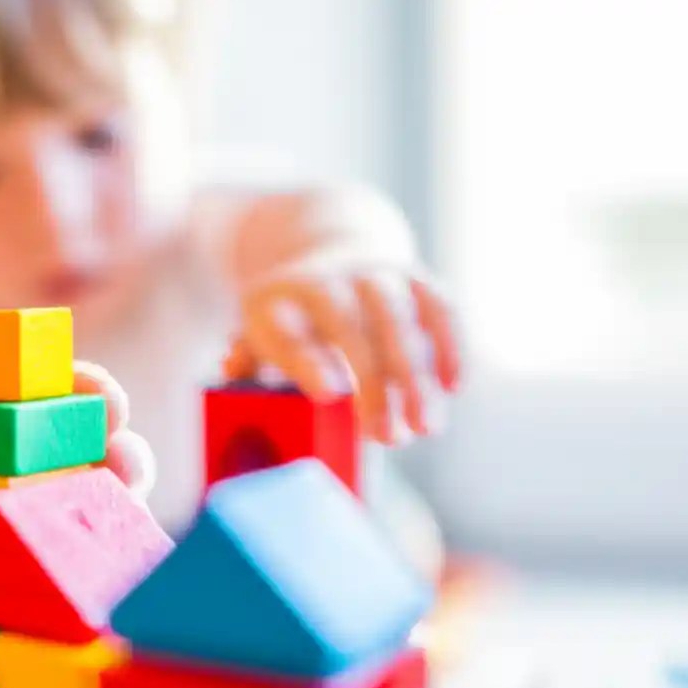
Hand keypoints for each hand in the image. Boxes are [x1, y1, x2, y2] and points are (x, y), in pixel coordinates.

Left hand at [225, 257, 460, 444]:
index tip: (328, 393)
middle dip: (373, 384)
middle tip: (387, 438)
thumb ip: (247, 361)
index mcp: (280, 300)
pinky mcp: (415, 277)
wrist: (329, 249)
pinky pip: (438, 307)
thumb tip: (234, 372)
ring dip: (415, 374)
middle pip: (352, 328)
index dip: (309, 361)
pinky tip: (453, 386)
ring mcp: (375, 275)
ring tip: (426, 426)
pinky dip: (449, 344)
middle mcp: (329, 280)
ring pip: (399, 319)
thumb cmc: (291, 315)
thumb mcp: (258, 332)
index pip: (290, 331)